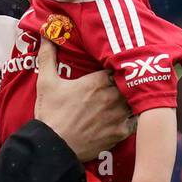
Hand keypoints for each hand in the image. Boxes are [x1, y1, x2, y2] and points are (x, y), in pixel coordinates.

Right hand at [32, 41, 134, 161]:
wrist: (54, 146)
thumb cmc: (51, 114)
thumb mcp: (45, 82)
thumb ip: (48, 56)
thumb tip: (46, 35)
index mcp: (98, 81)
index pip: (117, 67)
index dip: (117, 66)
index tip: (115, 67)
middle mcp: (113, 96)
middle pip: (129, 83)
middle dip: (126, 82)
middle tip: (123, 82)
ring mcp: (119, 115)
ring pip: (135, 101)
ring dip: (132, 99)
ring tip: (128, 98)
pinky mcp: (120, 132)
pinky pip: (135, 121)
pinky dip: (133, 118)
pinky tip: (127, 117)